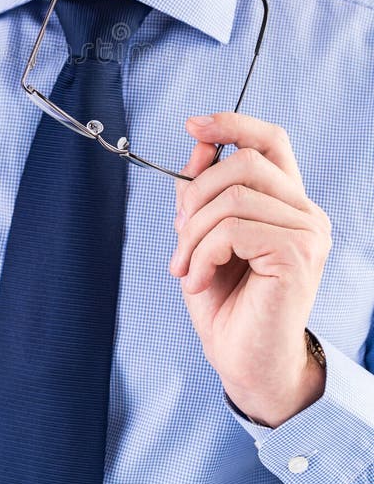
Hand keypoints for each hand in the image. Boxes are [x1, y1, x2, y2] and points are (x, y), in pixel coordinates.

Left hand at [170, 113, 330, 426]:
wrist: (243, 360)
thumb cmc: (227, 301)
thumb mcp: (204, 235)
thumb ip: (204, 190)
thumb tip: (199, 144)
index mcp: (286, 202)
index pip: (270, 140)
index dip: (232, 123)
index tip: (194, 125)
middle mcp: (305, 212)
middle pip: (243, 162)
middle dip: (195, 193)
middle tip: (178, 234)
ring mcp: (306, 233)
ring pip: (231, 198)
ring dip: (192, 234)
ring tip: (184, 266)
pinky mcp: (296, 255)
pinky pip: (232, 230)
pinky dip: (202, 253)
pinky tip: (199, 280)